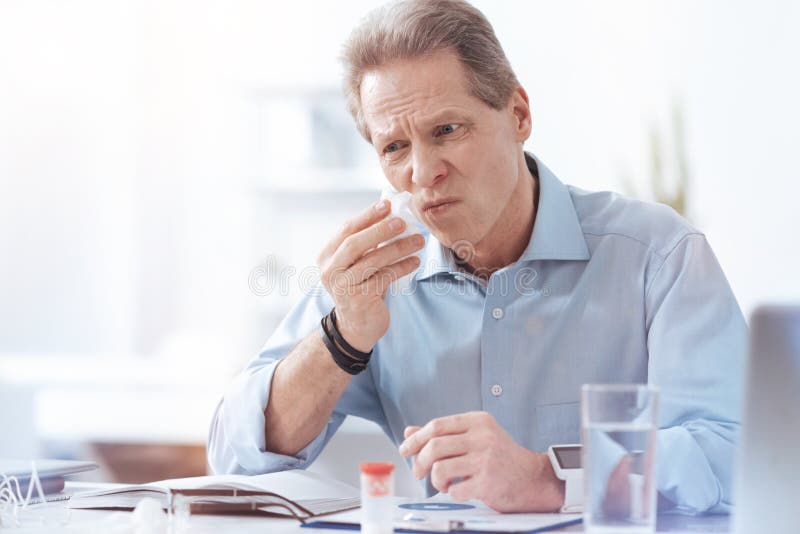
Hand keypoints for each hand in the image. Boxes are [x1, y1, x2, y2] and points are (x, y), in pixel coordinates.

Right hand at [318, 199, 424, 351]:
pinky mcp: (359, 298)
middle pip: (355, 243)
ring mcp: (342, 286)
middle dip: (381, 230)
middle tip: (403, 222)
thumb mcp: (358, 264)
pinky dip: (401, 267)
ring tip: (418, 240)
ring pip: (372, 260)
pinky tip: (415, 261)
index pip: (347, 229)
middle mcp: (330, 270)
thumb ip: (367, 244)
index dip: (368, 215)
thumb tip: (393, 216)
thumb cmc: (361, 288)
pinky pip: (383, 277)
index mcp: (327, 255)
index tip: (387, 205)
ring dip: (398, 248)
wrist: (356, 327)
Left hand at [398, 411, 564, 511]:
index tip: (405, 449)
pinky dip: (451, 492)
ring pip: (440, 468)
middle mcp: (482, 436)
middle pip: (434, 446)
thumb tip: (409, 431)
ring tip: (443, 483)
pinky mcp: (487, 482)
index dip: (416, 438)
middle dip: (420, 461)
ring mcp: (485, 459)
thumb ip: (443, 434)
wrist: (533, 478)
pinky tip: (459, 490)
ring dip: (435, 480)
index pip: (437, 425)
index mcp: (477, 421)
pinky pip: (454, 489)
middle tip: (418, 472)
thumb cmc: (500, 457)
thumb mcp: (474, 437)